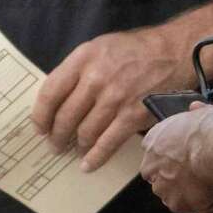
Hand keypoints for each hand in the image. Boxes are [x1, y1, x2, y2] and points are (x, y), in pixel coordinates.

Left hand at [32, 27, 193, 172]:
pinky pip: (107, 143)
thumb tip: (56, 99)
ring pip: (85, 132)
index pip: (50, 91)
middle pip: (66, 116)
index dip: (41, 115)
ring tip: (75, 150)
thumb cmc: (134, 50)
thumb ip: (77, 70)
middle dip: (57, 136)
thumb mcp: (99, 47)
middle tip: (55, 144)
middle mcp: (96, 78)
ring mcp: (115, 98)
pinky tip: (88, 164)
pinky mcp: (133, 115)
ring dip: (76, 146)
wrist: (173, 53)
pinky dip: (95, 157)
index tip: (39, 128)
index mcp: (83, 58)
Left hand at [140, 103, 212, 212]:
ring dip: (182, 192)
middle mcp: (150, 162)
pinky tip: (211, 194)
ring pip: (168, 193)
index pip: (152, 151)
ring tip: (205, 187)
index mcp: (153, 138)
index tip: (180, 159)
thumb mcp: (202, 112)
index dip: (167, 157)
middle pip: (154, 175)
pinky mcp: (174, 202)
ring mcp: (161, 184)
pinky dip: (197, 203)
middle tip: (192, 177)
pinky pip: (184, 206)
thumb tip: (195, 107)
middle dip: (169, 177)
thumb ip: (196, 113)